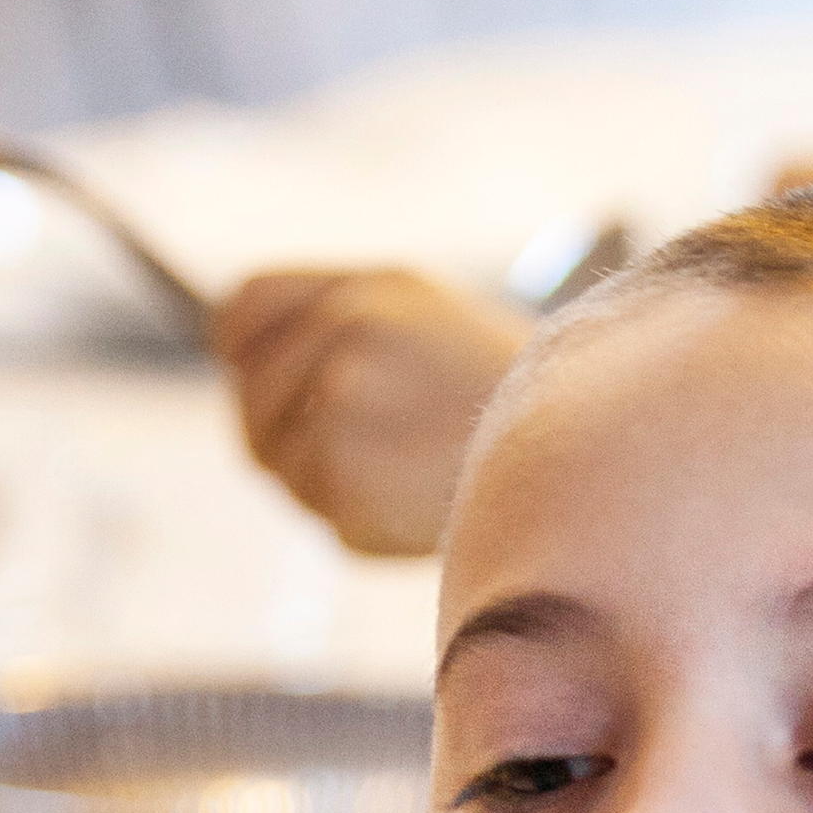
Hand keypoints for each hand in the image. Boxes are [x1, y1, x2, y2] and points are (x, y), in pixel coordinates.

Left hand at [214, 267, 527, 559]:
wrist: (584, 448)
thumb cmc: (496, 389)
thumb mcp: (420, 314)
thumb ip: (330, 315)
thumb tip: (228, 345)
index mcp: (361, 292)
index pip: (240, 311)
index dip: (240, 351)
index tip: (259, 376)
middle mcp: (342, 339)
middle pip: (250, 400)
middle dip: (282, 430)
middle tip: (357, 448)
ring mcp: (339, 410)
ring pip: (278, 462)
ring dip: (322, 480)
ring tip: (403, 472)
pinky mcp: (345, 482)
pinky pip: (319, 512)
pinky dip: (357, 520)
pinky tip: (415, 502)